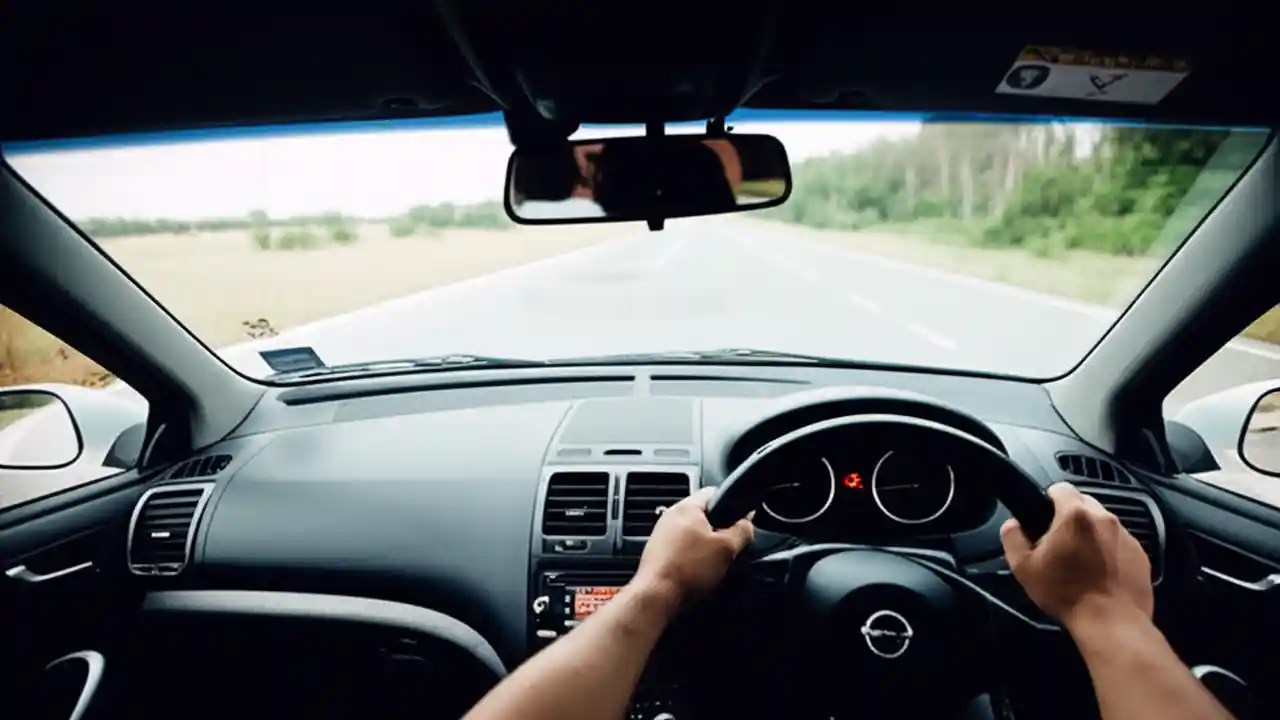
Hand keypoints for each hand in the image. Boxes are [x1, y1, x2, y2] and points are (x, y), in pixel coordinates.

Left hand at [632, 487, 753, 614]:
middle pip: (703, 515)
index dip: (732, 505)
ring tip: (712, 562)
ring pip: (692, 533)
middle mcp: (670, 515)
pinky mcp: (657, 552)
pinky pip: (681, 548)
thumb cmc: (688, 570)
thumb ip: (742, 530)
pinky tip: (696, 571)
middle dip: (718, 530)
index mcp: (687, 507)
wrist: (657, 596)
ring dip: (704, 544)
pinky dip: (691, 556)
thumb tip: (747, 523)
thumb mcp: (727, 548)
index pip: (714, 492)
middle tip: (728, 547)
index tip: (741, 522)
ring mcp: (661, 534)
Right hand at [1000, 482, 1152, 627]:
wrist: (1111, 622)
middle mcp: (1105, 518)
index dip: (1048, 499)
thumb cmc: (1065, 593)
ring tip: (1082, 561)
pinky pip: (1120, 543)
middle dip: (1071, 517)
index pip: (1061, 487)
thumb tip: (1012, 525)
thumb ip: (1012, 538)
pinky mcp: (1141, 554)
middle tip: (1060, 543)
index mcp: (1075, 515)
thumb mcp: (1024, 568)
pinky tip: (1101, 573)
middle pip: (1084, 503)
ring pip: (1103, 523)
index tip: (1044, 518)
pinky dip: (1110, 551)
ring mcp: (1127, 536)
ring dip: (1092, 534)